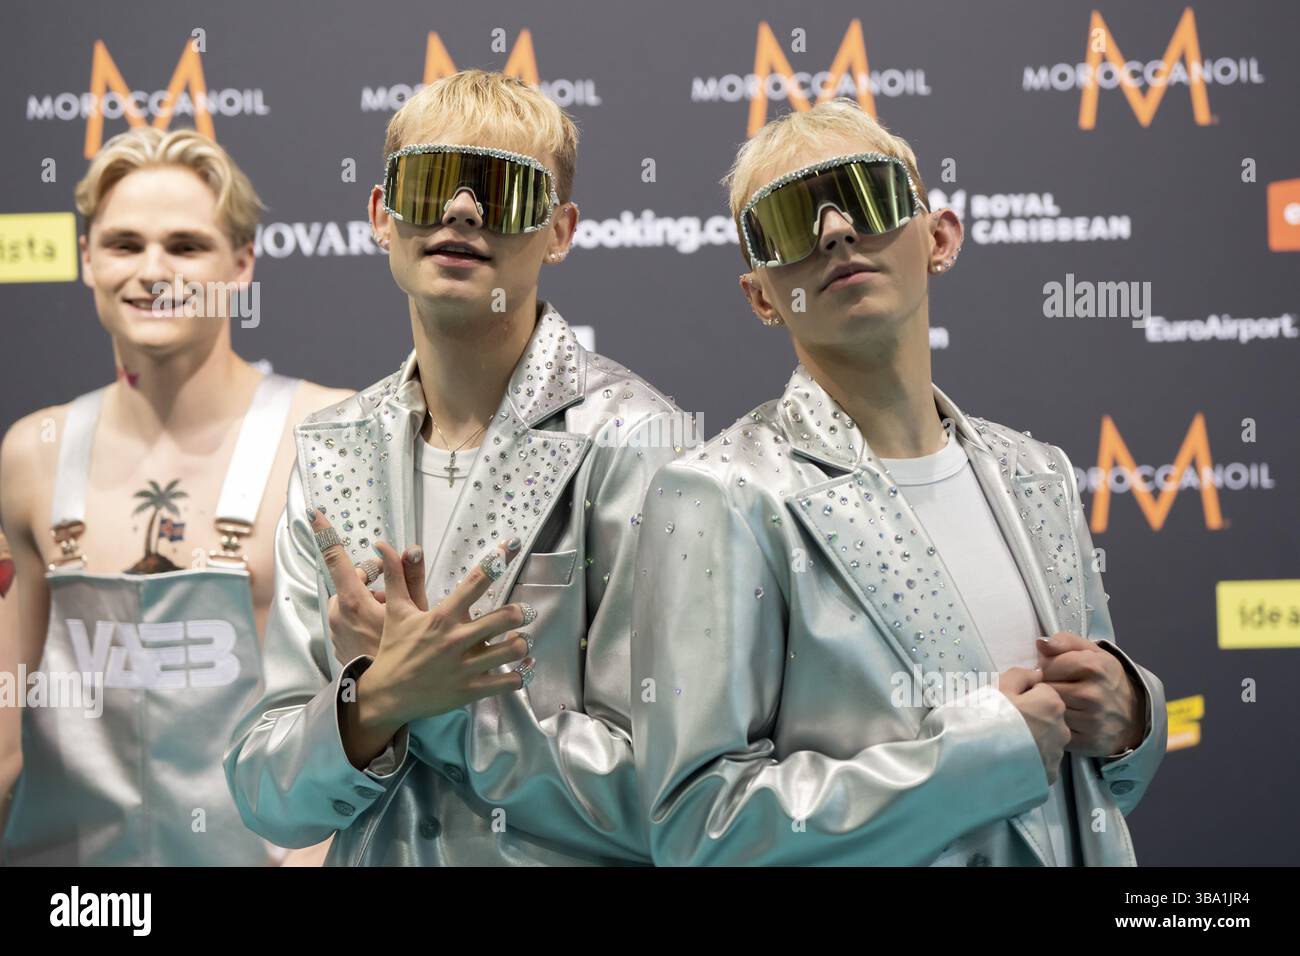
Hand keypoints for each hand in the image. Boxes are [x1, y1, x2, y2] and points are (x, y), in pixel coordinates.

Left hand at [310, 507, 425, 664]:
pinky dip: (363, 619)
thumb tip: (410, 549)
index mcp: (353, 601)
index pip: (336, 559)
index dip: (325, 534)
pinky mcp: (338, 644)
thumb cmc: (404, 654)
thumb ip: (411, 576)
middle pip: (351, 582)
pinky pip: (349, 621)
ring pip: (351, 602)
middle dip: (371, 583)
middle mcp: (337, 614)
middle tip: (394, 596)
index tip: (314, 514)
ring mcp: (336, 631)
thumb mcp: (416, 612)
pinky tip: (382, 633)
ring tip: (391, 619)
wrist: (388, 697)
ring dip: (368, 602)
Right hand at [339, 537, 535, 768]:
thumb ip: (396, 577)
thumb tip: (383, 545)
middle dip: (521, 612)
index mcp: (443, 616)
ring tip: (521, 640)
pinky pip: (508, 682)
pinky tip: (525, 667)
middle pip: (505, 618)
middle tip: (523, 612)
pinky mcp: (470, 690)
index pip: (475, 582)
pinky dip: (522, 673)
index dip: (497, 561)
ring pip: (512, 650)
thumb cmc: (394, 649)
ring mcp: (465, 667)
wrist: (387, 694)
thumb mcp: (396, 611)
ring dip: (522, 643)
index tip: (513, 546)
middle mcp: (457, 639)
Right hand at [998, 666, 1069, 785]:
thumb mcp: (1000, 686)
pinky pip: (1043, 764)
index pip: (1044, 693)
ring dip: (1034, 742)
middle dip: (1033, 720)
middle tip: (1007, 725)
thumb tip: (1038, 674)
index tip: (1009, 705)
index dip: (1025, 697)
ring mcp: (1056, 756)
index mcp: (1052, 704)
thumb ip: (1022, 675)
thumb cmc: (988, 716)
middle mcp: (1062, 730)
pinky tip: (1014, 762)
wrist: (977, 757)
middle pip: (1048, 719)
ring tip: (1008, 746)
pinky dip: (1032, 762)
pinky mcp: (1049, 776)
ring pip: (1047, 743)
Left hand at [1038, 631, 1144, 756]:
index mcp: (1094, 666)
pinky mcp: (1088, 741)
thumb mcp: (1091, 652)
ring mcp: (1091, 720)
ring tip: (1060, 703)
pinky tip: (1065, 720)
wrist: (1135, 713)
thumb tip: (1040, 644)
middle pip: (1045, 689)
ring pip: (1050, 710)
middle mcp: (1093, 694)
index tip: (1055, 671)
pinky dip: (1056, 726)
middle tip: (1055, 688)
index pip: (1047, 665)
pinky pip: (1057, 732)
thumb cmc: (1106, 678)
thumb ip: (1065, 641)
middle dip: (1044, 688)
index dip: (1046, 668)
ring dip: (1050, 707)